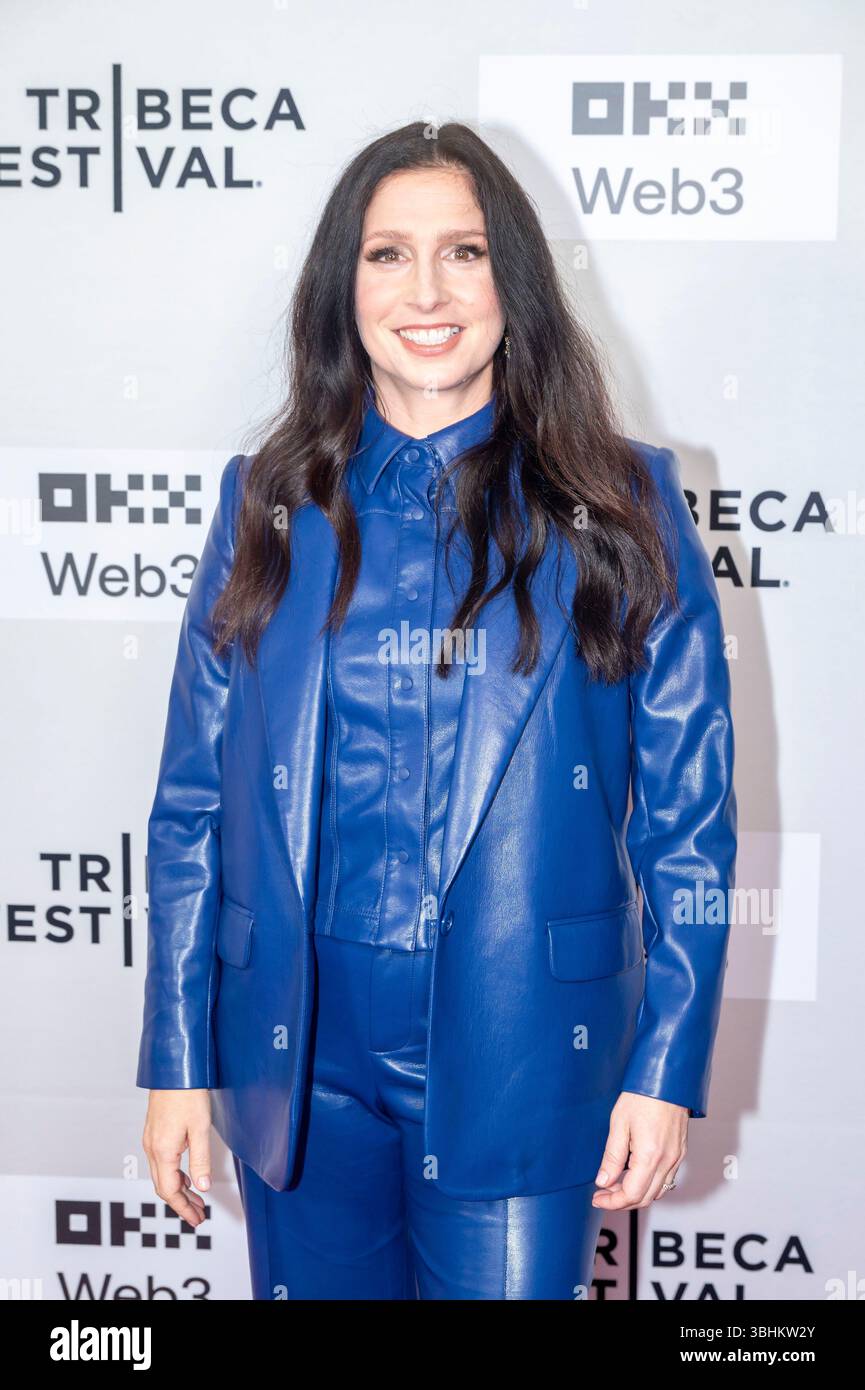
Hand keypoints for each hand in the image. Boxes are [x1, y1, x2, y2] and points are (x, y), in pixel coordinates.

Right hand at [142, 1089, 212, 1227]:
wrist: (173, 1069)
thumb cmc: (187, 1094)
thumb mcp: (200, 1128)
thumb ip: (200, 1160)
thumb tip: (202, 1187)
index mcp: (163, 1150)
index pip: (170, 1190)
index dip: (183, 1208)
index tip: (196, 1218)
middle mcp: (152, 1147)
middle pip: (163, 1186)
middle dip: (181, 1203)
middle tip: (198, 1215)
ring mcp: (151, 1139)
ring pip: (161, 1175)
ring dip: (178, 1190)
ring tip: (196, 1199)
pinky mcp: (154, 1132)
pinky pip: (161, 1162)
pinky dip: (173, 1175)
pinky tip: (186, 1176)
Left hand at [592, 1091, 687, 1210]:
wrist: (667, 1079)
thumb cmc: (642, 1095)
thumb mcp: (619, 1124)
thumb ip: (612, 1156)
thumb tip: (603, 1181)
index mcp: (650, 1156)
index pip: (631, 1194)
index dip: (611, 1201)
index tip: (597, 1198)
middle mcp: (667, 1161)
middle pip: (645, 1198)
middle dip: (621, 1201)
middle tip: (602, 1194)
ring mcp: (676, 1157)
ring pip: (658, 1192)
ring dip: (636, 1194)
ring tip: (615, 1184)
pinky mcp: (680, 1152)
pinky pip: (666, 1180)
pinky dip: (650, 1185)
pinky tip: (634, 1175)